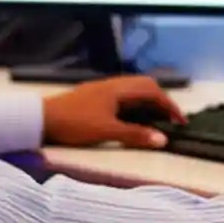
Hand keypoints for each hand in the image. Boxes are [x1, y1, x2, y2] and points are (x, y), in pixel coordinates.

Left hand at [42, 76, 186, 149]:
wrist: (42, 118)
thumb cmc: (74, 123)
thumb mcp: (107, 131)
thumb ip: (135, 135)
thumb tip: (162, 139)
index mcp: (119, 89)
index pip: (153, 91)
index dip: (170, 105)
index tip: (181, 121)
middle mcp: (113, 84)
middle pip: (145, 85)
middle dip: (162, 100)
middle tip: (171, 119)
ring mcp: (103, 88)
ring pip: (134, 89)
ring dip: (148, 101)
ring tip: (156, 119)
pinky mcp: (95, 96)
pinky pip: (124, 94)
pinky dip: (136, 103)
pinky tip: (133, 117)